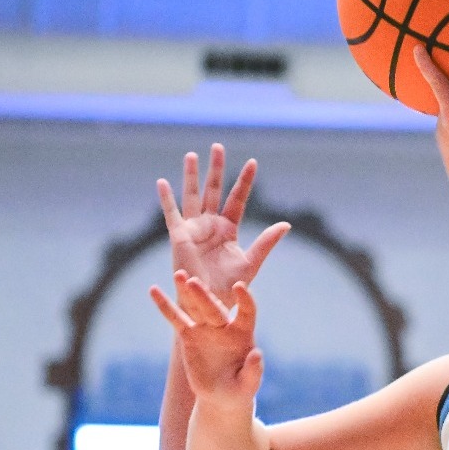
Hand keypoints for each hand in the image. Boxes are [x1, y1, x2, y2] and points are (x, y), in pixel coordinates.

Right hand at [150, 255, 283, 410]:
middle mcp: (224, 326)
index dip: (245, 300)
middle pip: (214, 308)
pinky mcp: (188, 335)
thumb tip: (256, 354)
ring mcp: (205, 328)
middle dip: (204, 296)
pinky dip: (165, 306)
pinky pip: (175, 319)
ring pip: (194, 306)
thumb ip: (254, 370)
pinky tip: (153, 290)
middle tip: (194, 282)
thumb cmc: (240, 389)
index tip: (240, 287)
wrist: (222, 395)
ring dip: (186, 291)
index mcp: (243, 333)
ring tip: (178, 274)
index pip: (247, 312)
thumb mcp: (249, 384)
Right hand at [158, 144, 283, 302]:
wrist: (210, 303)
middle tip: (218, 146)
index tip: (253, 162)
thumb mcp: (252, 261)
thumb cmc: (230, 287)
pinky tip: (162, 182)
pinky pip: (172, 214)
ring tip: (192, 155)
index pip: (238, 198)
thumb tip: (286, 224)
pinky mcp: (179, 237)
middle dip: (217, 169)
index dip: (245, 181)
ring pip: (193, 195)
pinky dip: (166, 199)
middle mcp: (211, 224)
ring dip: (192, 175)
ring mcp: (194, 228)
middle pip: (214, 190)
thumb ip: (267, 242)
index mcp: (229, 228)